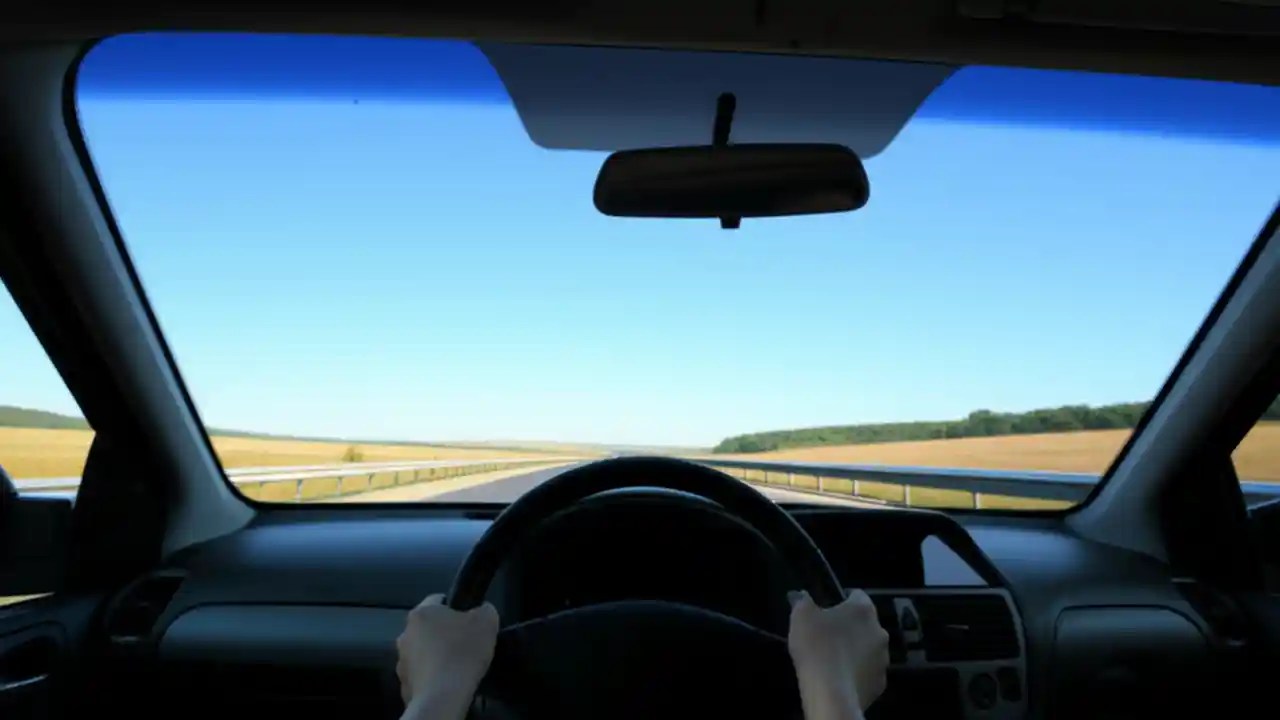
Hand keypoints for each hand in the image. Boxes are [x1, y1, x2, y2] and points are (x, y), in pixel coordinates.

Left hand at [396, 593, 499, 719]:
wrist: (443, 696)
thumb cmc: (463, 652)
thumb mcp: (487, 621)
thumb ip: (484, 610)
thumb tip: (482, 611)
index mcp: (422, 612)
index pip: (438, 599)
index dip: (456, 607)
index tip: (469, 620)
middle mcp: (405, 633)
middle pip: (428, 627)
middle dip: (444, 633)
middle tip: (465, 643)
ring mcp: (401, 659)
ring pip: (422, 651)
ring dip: (436, 655)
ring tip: (457, 666)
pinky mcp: (404, 683)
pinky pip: (421, 674)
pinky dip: (432, 676)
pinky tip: (447, 682)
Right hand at [787, 589, 889, 719]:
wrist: (831, 693)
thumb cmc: (816, 646)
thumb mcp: (801, 616)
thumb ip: (802, 601)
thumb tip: (802, 596)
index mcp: (863, 610)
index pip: (857, 595)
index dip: (841, 600)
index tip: (827, 611)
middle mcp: (879, 631)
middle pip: (865, 623)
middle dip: (850, 627)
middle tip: (828, 636)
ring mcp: (884, 659)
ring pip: (869, 649)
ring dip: (856, 650)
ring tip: (834, 660)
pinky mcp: (881, 683)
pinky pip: (869, 672)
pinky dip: (858, 672)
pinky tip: (841, 677)